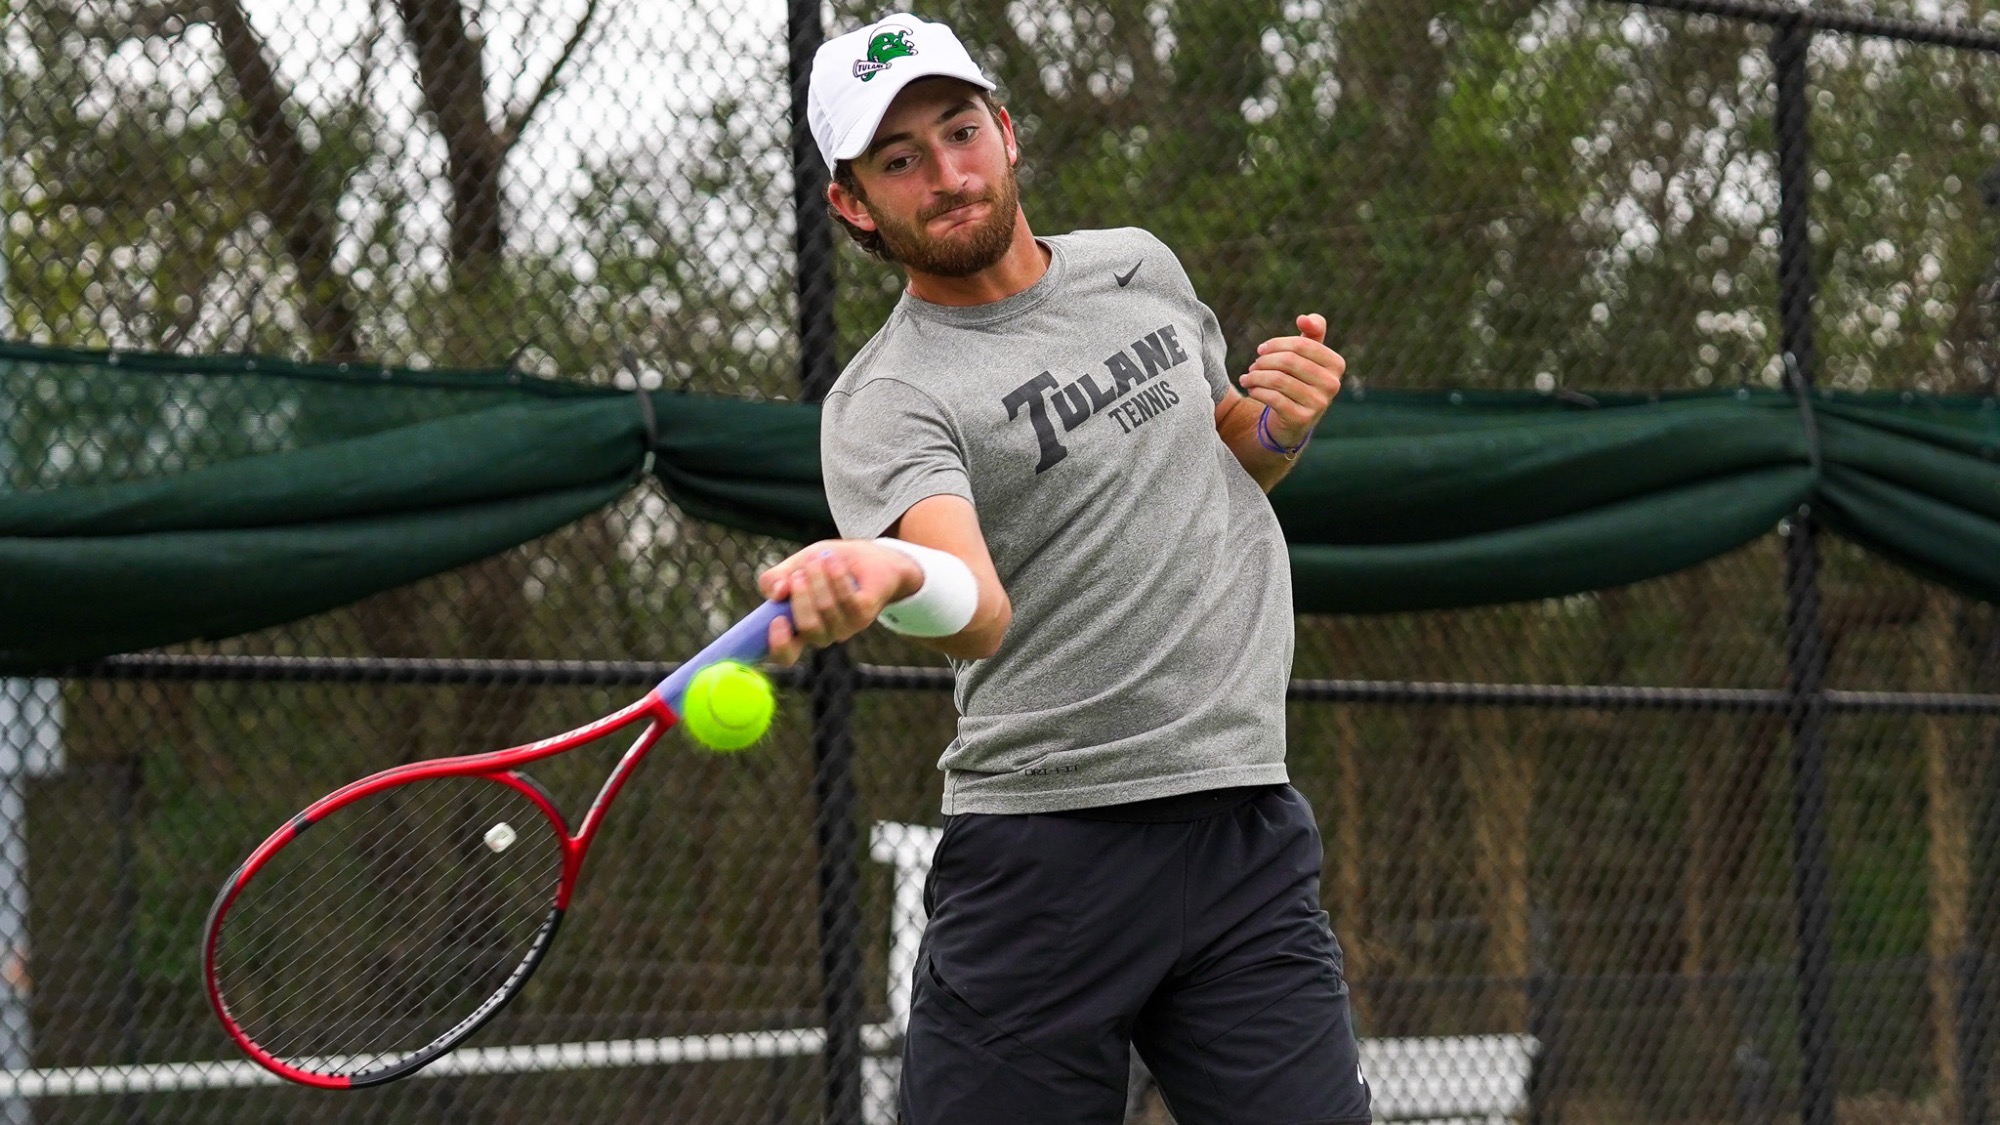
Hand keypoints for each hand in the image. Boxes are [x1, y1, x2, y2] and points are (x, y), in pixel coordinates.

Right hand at [756, 540, 923, 664]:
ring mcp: (846, 627)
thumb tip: (776, 592)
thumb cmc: (825, 566)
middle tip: (800, 573)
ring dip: (820, 580)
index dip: (779, 645)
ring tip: (820, 558)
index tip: (777, 621)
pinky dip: (837, 577)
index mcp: (800, 630)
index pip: (786, 655)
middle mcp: (823, 634)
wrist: (867, 558)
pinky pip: (848, 599)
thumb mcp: (794, 566)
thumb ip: (774, 579)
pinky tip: (833, 561)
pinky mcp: (865, 615)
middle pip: (808, 627)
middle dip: (801, 596)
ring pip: (827, 609)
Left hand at [1242, 313, 1342, 447]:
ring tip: (1247, 377)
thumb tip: (1303, 318)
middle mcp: (1332, 384)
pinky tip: (1251, 389)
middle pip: (1289, 361)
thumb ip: (1312, 331)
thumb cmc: (1300, 380)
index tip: (1261, 349)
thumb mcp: (1309, 355)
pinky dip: (1257, 391)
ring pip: (1278, 380)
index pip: (1301, 344)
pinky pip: (1273, 399)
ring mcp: (1319, 403)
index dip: (1276, 344)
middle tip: (1253, 365)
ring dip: (1256, 376)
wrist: (1294, 421)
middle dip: (1264, 361)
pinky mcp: (1302, 419)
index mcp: (1336, 364)